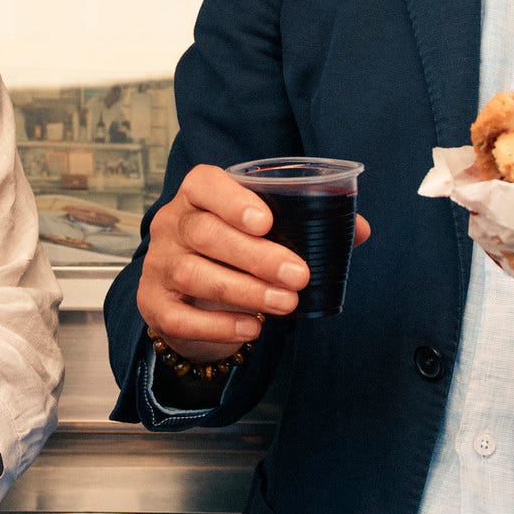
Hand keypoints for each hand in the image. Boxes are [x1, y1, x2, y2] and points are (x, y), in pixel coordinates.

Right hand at [135, 163, 370, 363]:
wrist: (190, 296)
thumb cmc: (234, 251)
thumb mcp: (265, 232)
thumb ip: (308, 225)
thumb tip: (359, 230)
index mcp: (198, 196)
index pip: (204, 185)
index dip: (232, 200)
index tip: (267, 221)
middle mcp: (171, 225)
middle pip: (205, 233)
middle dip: (256, 256)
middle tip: (299, 274)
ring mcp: (159, 265)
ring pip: (194, 274)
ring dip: (245, 291)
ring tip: (285, 304)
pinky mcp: (154, 304)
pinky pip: (181, 317)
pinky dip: (218, 325)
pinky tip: (251, 329)